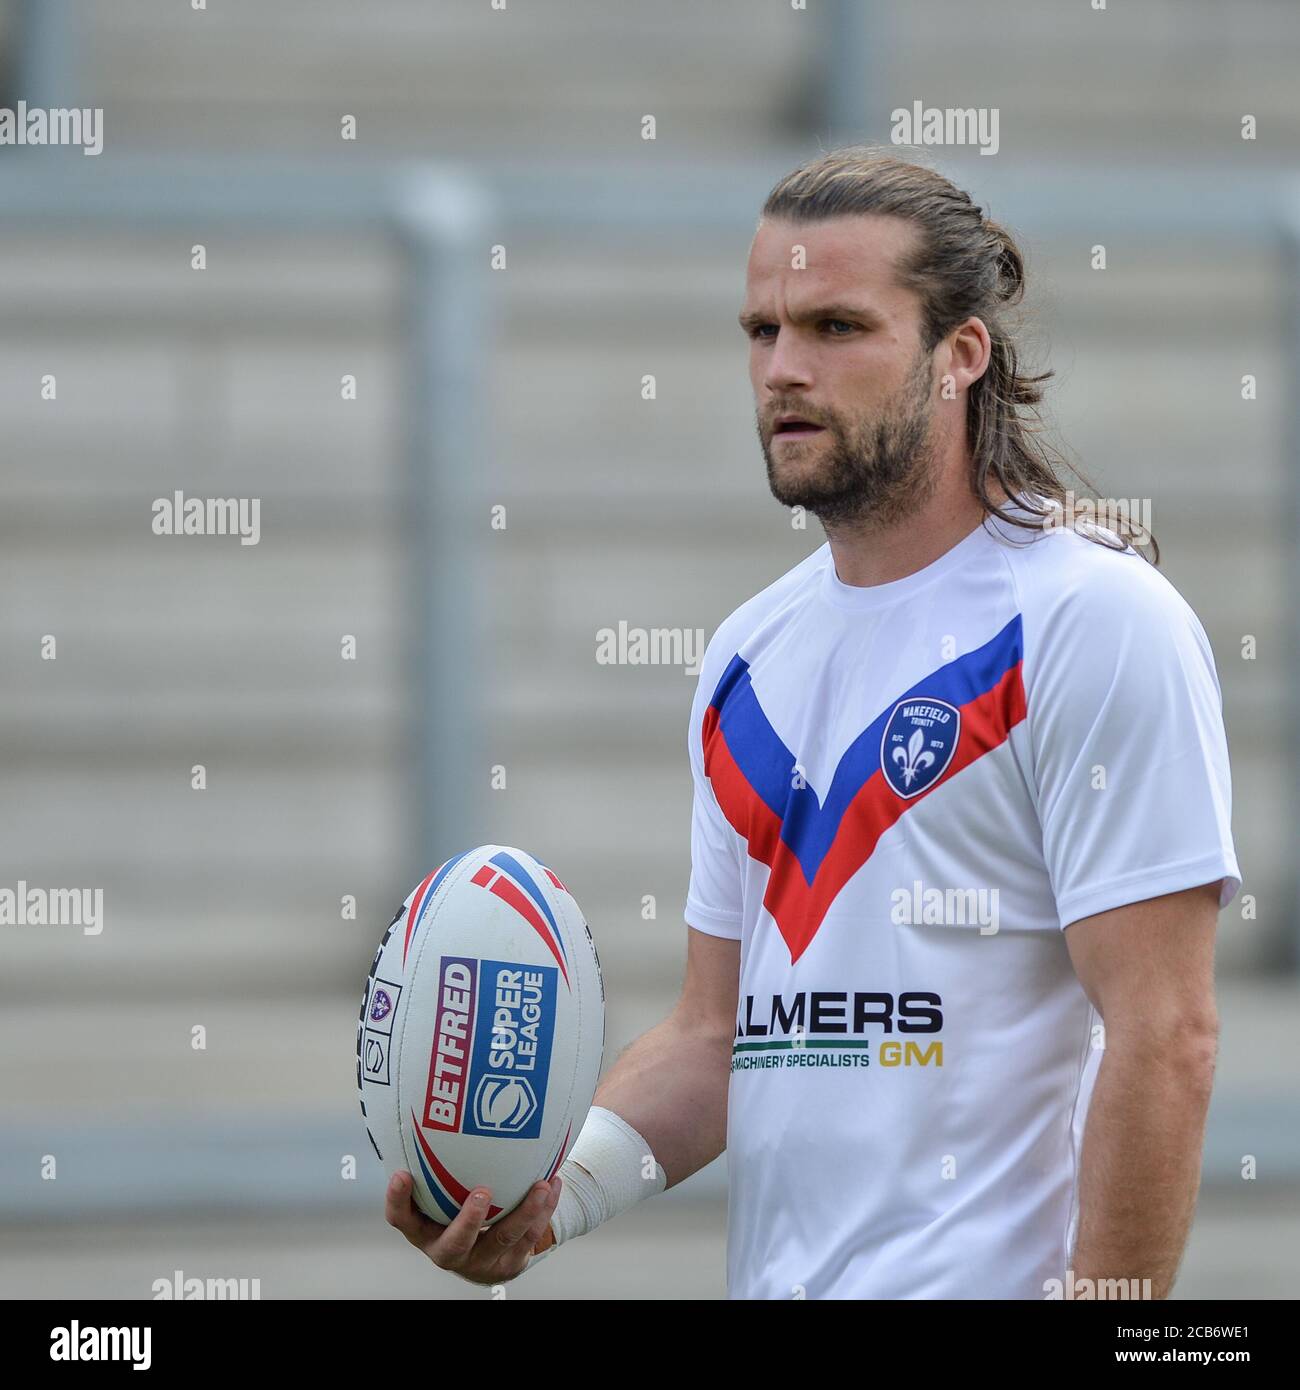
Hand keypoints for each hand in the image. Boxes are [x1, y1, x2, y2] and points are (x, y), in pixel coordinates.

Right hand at [384, 1170, 560, 1284]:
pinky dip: (544, 1210)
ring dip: (524, 1212)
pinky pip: (530, 1238)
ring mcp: (480, 1262)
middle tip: (483, 1192)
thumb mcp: (442, 1191)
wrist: (488, 1253)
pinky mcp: (508, 1265)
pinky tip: (554, 1184)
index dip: (398, 1201)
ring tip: (541, 1185)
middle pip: (454, 1244)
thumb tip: (435, 1106)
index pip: (402, 1220)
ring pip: (503, 1239)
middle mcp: (448, 1251)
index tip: (401, 1174)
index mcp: (425, 1232)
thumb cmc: (457, 1207)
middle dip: (469, 1220)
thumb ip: (436, 1164)